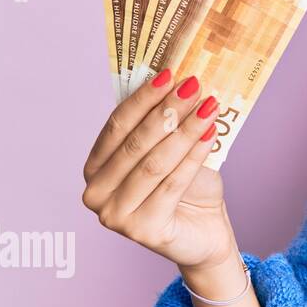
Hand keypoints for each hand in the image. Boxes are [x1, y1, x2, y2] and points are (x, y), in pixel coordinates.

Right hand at [82, 70, 237, 272]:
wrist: (206, 233)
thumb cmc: (186, 189)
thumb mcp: (172, 151)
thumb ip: (163, 126)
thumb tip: (179, 80)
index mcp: (95, 168)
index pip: (116, 125)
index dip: (143, 98)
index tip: (169, 73)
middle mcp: (95, 193)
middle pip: (135, 143)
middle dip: (167, 110)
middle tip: (194, 85)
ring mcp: (115, 215)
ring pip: (154, 163)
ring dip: (184, 130)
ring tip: (209, 106)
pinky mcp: (142, 230)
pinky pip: (171, 184)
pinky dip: (193, 156)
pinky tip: (211, 134)